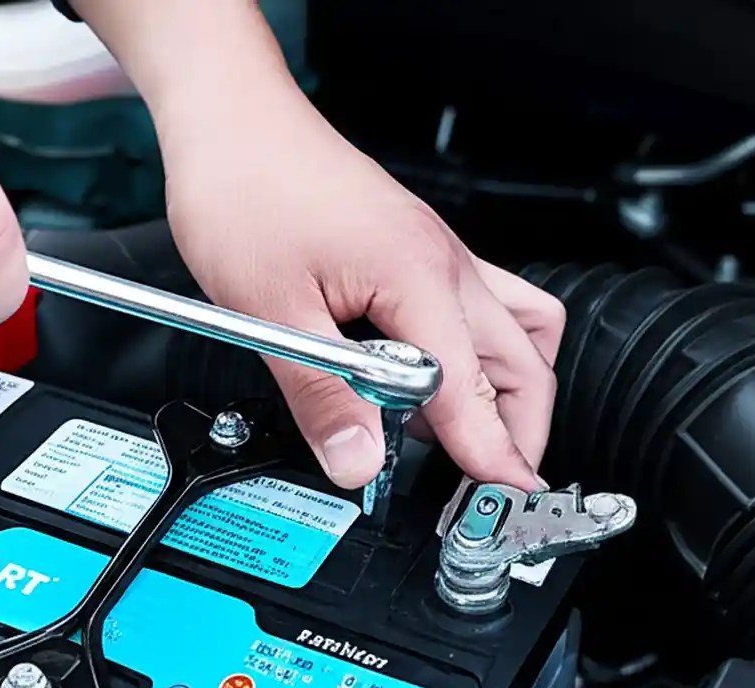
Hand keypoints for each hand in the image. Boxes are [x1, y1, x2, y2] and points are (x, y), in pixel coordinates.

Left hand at [160, 87, 563, 491]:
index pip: (476, 388)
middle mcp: (443, 260)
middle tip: (492, 481)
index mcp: (418, 276)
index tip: (509, 500)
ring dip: (504, 386)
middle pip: (523, 361)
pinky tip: (423, 370)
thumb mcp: (269, 312)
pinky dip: (471, 349)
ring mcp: (435, 250)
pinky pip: (478, 303)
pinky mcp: (413, 246)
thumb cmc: (245, 191)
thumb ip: (320, 395)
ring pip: (515, 329)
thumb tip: (356, 461)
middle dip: (518, 429)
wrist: (231, 120)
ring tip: (459, 432)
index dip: (493, 454)